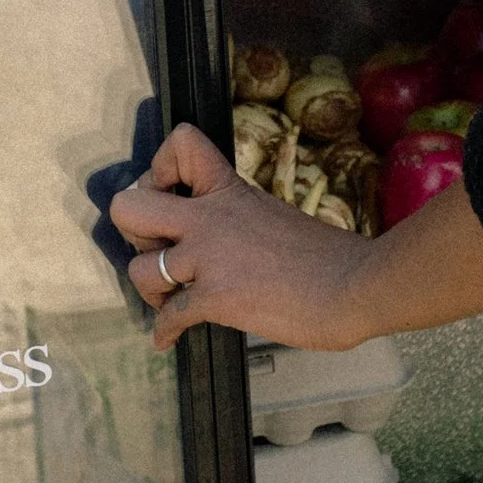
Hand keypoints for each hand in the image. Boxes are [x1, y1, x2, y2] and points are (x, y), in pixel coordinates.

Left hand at [108, 124, 372, 351]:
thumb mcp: (272, 214)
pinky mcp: (214, 298)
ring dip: (151, 290)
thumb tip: (220, 242)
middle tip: (159, 248)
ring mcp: (208, 258)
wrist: (355, 285)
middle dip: (134, 234)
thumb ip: (237, 219)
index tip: (169, 192)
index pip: (179, 144)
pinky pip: (167, 317)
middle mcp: (209, 218)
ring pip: (138, 269)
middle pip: (127, 208)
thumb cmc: (328, 256)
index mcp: (228, 190)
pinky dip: (164, 333)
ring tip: (170, 298)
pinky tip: (168, 339)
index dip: (159, 168)